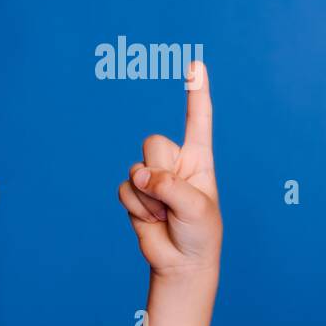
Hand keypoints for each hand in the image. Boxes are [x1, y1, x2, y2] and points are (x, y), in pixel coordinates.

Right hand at [117, 61, 222, 277]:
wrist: (181, 262)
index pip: (198, 120)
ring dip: (150, 197)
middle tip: (174, 200)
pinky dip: (137, 207)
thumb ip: (169, 186)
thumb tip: (138, 175)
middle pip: (154, 143)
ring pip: (137, 168)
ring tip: (166, 214)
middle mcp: (175, 162)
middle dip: (162, 172)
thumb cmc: (200, 232)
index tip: (196, 64)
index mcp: (199, 159)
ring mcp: (152, 177)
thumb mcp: (196, 208)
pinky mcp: (134, 193)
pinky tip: (151, 219)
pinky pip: (124, 189)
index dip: (196, 93)